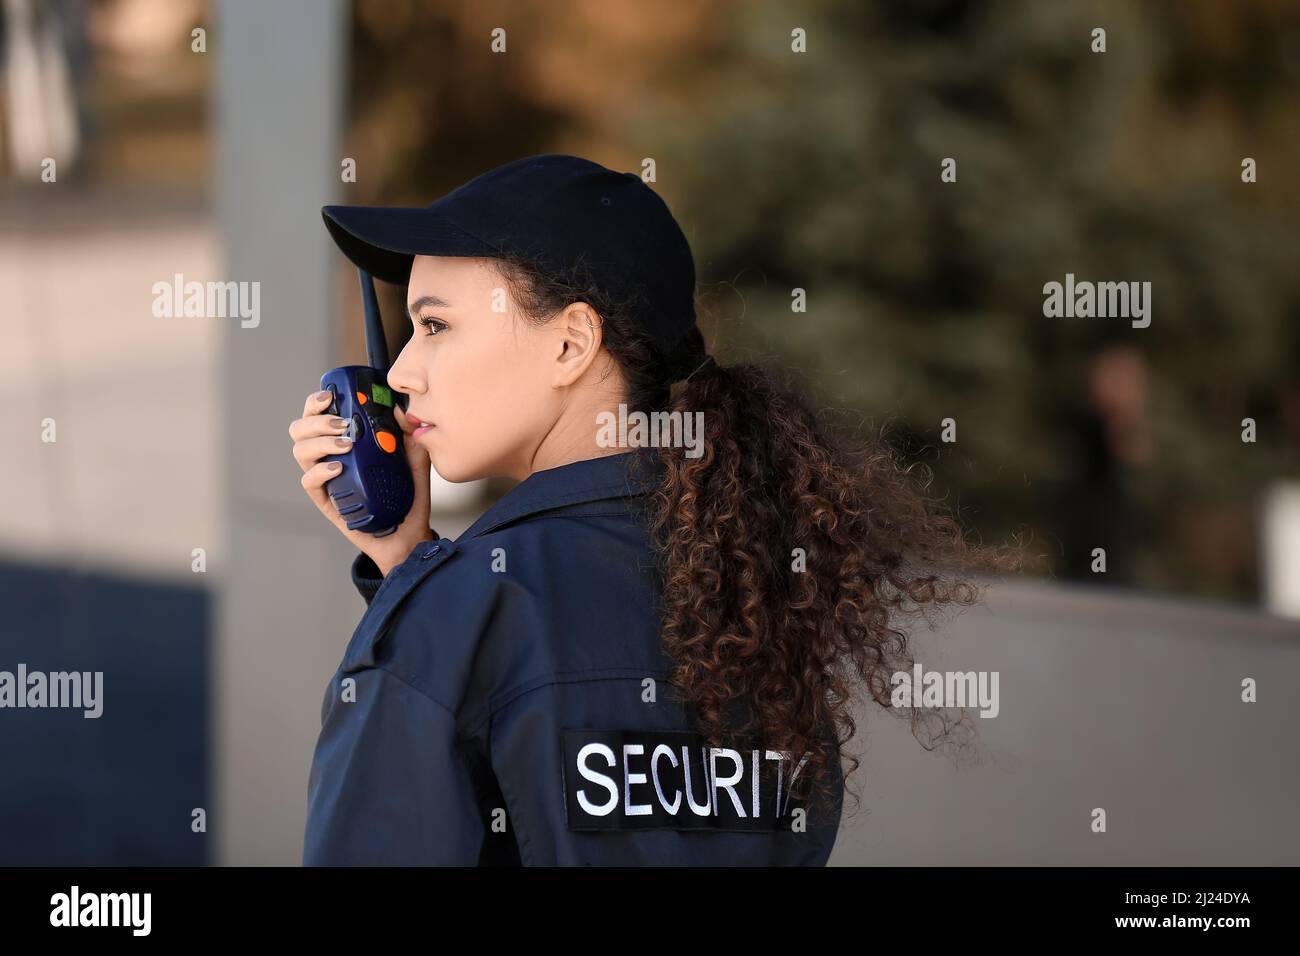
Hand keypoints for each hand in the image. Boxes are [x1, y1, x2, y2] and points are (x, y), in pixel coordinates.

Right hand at [290, 389, 433, 575]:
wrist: (410, 534)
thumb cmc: (408, 496)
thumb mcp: (416, 460)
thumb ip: (410, 434)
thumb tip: (399, 408)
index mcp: (344, 441)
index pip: (319, 414)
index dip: (317, 401)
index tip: (331, 395)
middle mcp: (329, 457)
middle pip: (300, 429)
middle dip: (316, 420)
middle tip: (342, 423)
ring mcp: (325, 479)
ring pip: (300, 452)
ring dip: (319, 442)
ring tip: (345, 445)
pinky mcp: (326, 501)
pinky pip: (309, 482)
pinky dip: (320, 471)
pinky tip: (337, 468)